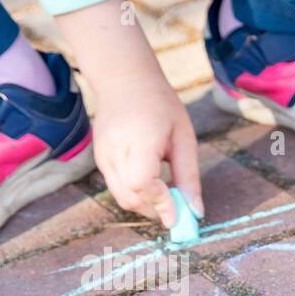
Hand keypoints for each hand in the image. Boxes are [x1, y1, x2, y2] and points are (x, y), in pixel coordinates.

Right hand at [93, 79, 202, 227]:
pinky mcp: (98, 158)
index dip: (161, 203)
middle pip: (130, 196)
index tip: (179, 216)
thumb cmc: (161, 106)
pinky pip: (117, 188)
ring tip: (166, 194)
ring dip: (146, 205)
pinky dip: (136, 194)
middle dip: (156, 210)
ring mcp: (102, 154)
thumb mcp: (184, 138)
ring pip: (122, 197)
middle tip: (178, 209)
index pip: (142, 182)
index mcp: (140, 138)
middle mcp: (115, 148)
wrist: (124, 80)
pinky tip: (151, 184)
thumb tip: (196, 213)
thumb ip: (189, 177)